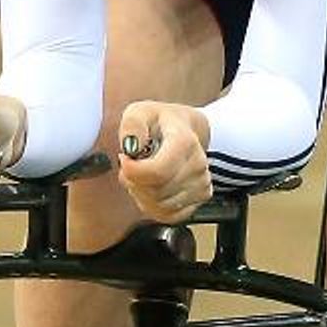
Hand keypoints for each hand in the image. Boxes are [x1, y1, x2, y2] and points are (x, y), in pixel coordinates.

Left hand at [117, 101, 212, 222]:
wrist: (188, 129)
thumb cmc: (162, 122)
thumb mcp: (141, 112)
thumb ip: (132, 124)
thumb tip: (131, 146)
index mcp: (184, 142)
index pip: (156, 172)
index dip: (132, 171)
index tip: (125, 159)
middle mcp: (198, 164)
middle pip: (155, 191)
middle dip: (135, 182)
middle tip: (134, 165)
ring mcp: (202, 183)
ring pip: (160, 205)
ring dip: (144, 194)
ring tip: (145, 174)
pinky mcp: (200, 198)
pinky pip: (169, 215)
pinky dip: (154, 206)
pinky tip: (154, 188)